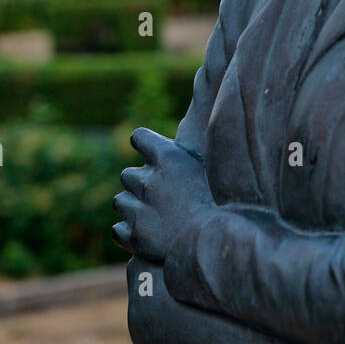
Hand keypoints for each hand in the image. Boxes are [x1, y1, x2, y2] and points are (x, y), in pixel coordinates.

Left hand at [113, 128, 213, 263]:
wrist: (220, 247)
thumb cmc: (226, 203)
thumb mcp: (216, 166)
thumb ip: (200, 150)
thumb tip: (212, 96)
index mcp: (168, 157)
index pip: (138, 138)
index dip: (142, 144)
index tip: (145, 148)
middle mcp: (148, 180)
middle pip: (128, 174)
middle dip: (139, 184)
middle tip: (161, 196)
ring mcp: (138, 209)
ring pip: (120, 201)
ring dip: (132, 207)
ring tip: (155, 217)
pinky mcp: (134, 236)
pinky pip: (119, 229)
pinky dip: (129, 232)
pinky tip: (148, 234)